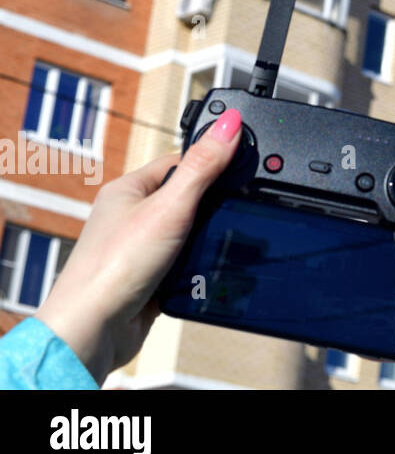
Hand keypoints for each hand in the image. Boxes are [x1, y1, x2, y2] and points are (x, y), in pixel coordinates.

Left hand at [35, 108, 243, 383]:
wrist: (93, 330)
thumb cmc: (114, 266)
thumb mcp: (170, 207)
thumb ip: (203, 165)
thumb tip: (230, 122)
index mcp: (128, 189)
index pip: (179, 160)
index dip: (211, 161)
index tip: (241, 164)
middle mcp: (131, 216)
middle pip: (188, 197)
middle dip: (213, 205)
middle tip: (237, 207)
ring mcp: (140, 248)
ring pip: (190, 232)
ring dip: (206, 238)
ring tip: (221, 240)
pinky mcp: (149, 277)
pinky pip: (185, 262)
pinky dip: (199, 265)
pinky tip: (208, 268)